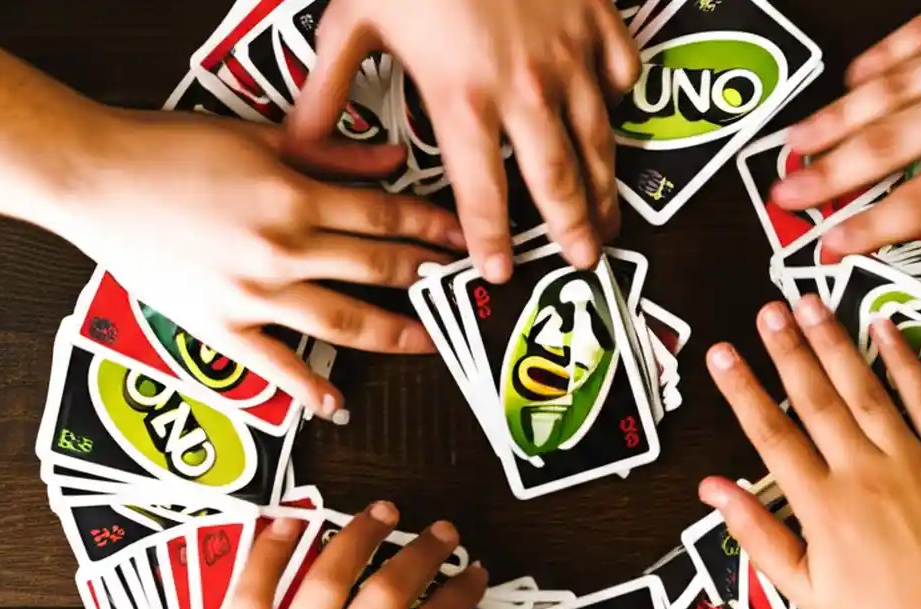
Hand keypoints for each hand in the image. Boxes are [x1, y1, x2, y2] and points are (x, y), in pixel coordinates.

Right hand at [56, 110, 466, 421]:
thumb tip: (395, 161)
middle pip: (378, 269)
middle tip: (461, 288)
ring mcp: (253, 294)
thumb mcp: (260, 138)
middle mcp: (282, 249)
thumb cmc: (168, 149)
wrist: (92, 177)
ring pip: (344, 321)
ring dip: (396, 334)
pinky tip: (337, 405)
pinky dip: (308, 390)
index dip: (432, 229)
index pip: (385, 217)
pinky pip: (274, 367)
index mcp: (295, 196)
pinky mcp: (219, 327)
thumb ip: (334, 156)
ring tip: (429, 341)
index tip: (462, 240)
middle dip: (427, 278)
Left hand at [201, 504, 487, 608]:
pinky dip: (269, 554)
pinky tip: (292, 521)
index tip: (472, 575)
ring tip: (384, 513)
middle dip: (422, 556)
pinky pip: (249, 599)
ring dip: (359, 538)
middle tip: (442, 533)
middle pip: (386, 599)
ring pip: (326, 584)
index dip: (458, 595)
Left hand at [290, 0, 641, 281]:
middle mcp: (525, 90)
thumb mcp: (351, 20)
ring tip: (610, 215)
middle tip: (587, 262)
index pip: (482, 196)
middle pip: (559, 181)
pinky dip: (619, 98)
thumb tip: (298, 150)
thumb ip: (324, 95)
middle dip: (574, 230)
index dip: (492, 242)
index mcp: (462, 99)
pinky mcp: (596, 17)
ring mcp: (569, 54)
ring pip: (599, 139)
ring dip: (606, 185)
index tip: (500, 272)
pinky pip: (622, 72)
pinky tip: (610, 111)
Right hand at [698, 296, 920, 608]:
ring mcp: (910, 461)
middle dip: (786, 349)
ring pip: (864, 388)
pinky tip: (885, 328)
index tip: (723, 354)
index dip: (742, 389)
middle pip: (814, 398)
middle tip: (768, 309)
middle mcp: (862, 473)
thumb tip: (714, 490)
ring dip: (834, 342)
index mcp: (822, 506)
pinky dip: (905, 361)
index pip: (770, 434)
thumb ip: (757, 533)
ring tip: (811, 304)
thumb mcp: (804, 589)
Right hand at [772, 0, 920, 289]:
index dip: (869, 228)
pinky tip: (855, 75)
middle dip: (826, 176)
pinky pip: (915, 36)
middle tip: (784, 196)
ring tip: (792, 143)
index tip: (832, 245)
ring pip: (886, 91)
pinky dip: (880, 59)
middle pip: (883, 145)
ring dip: (833, 121)